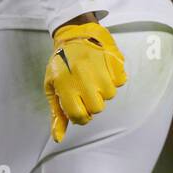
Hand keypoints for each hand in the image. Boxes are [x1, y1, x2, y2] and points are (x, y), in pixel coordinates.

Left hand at [43, 19, 126, 143]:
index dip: (80, 116)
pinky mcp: (114, 61)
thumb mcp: (52, 87)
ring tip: (93, 77)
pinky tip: (103, 69)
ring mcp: (100, 69)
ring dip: (103, 90)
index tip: (78, 107)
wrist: (75, 34)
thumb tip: (58, 138)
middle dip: (92, 103)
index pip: (79, 116)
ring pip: (110, 96)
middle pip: (97, 108)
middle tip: (85, 90)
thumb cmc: (61, 64)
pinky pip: (120, 81)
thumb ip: (57, 114)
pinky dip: (114, 78)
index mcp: (65, 85)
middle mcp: (83, 77)